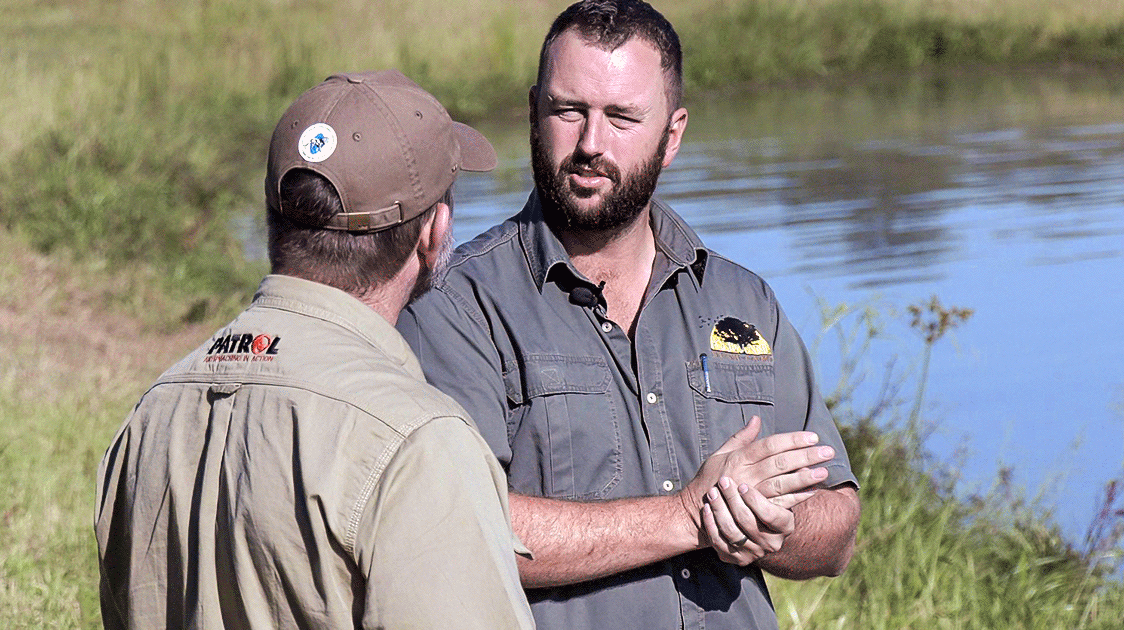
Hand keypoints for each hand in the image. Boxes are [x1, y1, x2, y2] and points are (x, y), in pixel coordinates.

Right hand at [679, 416, 833, 539]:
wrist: (696, 511)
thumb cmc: (709, 479)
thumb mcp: (719, 454)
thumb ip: (741, 438)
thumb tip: (757, 419)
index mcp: (738, 458)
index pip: (769, 445)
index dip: (792, 440)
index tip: (812, 436)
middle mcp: (744, 475)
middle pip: (779, 463)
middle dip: (805, 456)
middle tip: (828, 451)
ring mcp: (749, 494)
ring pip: (781, 484)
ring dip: (805, 478)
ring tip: (825, 471)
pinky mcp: (753, 512)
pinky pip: (778, 504)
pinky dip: (797, 498)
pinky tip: (813, 491)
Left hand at [701, 476, 814, 565]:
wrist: (741, 522)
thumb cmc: (757, 497)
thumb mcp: (771, 484)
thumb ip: (779, 466)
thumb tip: (790, 445)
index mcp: (785, 524)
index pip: (773, 516)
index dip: (756, 501)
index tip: (743, 485)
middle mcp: (771, 543)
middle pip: (749, 522)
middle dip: (733, 500)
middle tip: (723, 481)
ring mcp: (752, 552)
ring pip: (732, 532)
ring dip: (721, 510)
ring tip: (712, 493)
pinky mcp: (734, 558)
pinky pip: (719, 542)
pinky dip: (711, 524)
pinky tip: (707, 508)